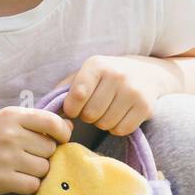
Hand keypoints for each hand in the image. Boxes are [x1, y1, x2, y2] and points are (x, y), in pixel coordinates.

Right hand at [0, 106, 73, 194]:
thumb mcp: (9, 119)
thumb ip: (37, 121)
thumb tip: (70, 126)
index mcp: (13, 116)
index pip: (52, 122)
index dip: (63, 132)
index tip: (60, 138)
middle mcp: (10, 135)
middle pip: (50, 149)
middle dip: (46, 154)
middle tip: (31, 155)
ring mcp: (6, 158)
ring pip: (44, 168)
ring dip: (39, 171)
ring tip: (24, 167)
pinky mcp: (2, 179)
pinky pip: (33, 185)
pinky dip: (29, 184)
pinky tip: (18, 178)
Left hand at [51, 55, 166, 136]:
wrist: (146, 73)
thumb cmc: (106, 76)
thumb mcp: (85, 74)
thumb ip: (65, 89)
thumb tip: (48, 112)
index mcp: (97, 65)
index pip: (78, 94)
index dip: (72, 108)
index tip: (74, 109)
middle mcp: (117, 75)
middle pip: (91, 114)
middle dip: (87, 116)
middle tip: (93, 109)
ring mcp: (133, 91)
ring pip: (105, 124)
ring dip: (102, 123)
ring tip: (107, 110)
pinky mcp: (145, 107)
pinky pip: (121, 130)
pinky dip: (116, 128)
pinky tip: (119, 115)